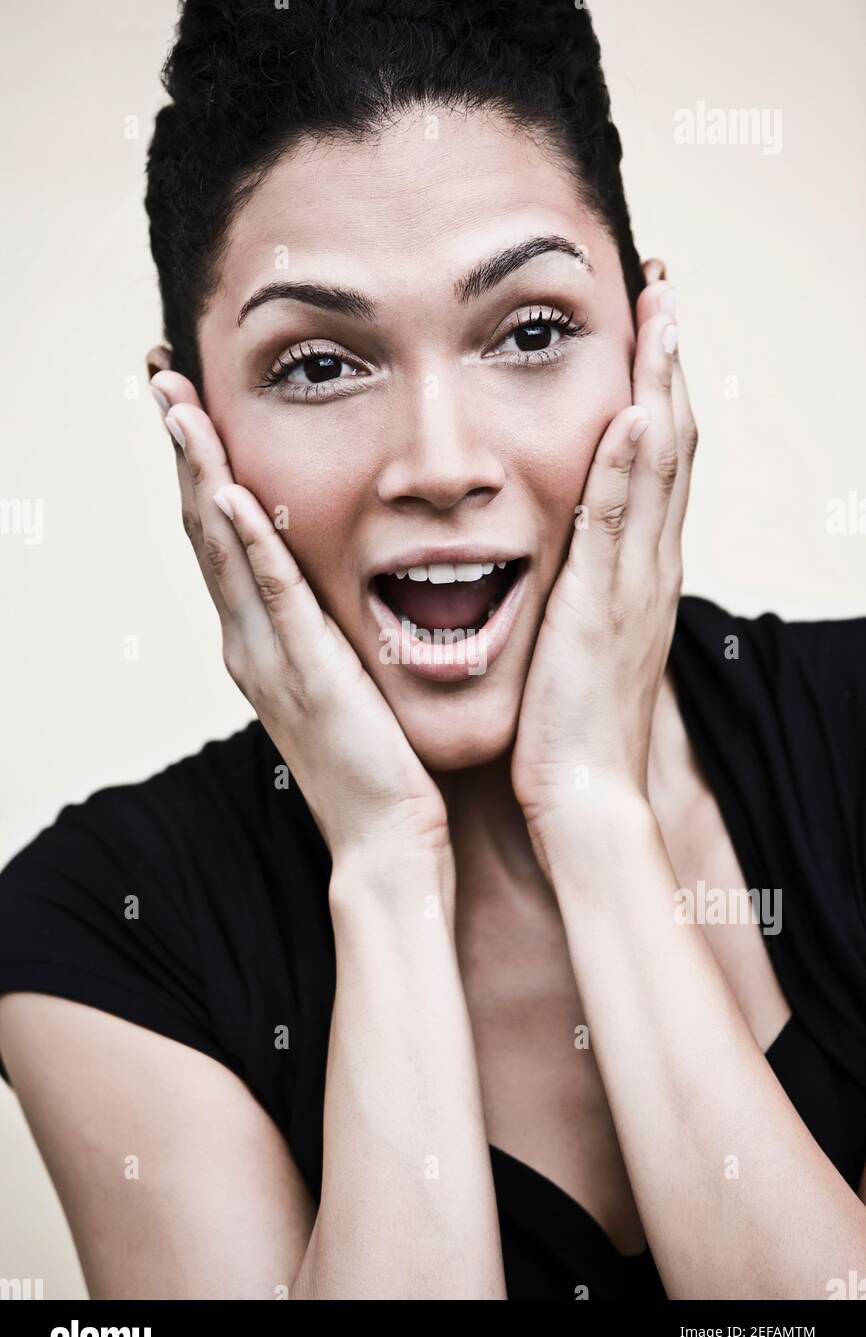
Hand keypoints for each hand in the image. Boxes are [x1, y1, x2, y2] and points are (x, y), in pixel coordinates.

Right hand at [147, 361, 450, 865]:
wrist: (387, 839)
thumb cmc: (378, 759)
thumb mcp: (347, 674)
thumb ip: (333, 625)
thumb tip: (345, 578)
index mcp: (262, 638)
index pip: (221, 534)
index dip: (200, 464)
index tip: (188, 401)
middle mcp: (250, 642)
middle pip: (203, 527)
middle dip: (183, 449)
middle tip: (160, 376)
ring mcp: (271, 659)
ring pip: (223, 551)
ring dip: (200, 475)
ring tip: (179, 409)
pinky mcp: (308, 675)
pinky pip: (273, 598)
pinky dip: (250, 545)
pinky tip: (233, 495)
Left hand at [510, 267, 697, 877]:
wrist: (583, 796)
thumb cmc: (568, 725)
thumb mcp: (575, 637)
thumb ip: (573, 585)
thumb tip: (554, 549)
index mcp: (637, 571)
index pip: (655, 460)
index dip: (654, 389)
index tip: (646, 328)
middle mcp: (648, 566)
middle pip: (671, 443)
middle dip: (667, 363)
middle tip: (663, 289)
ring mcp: (632, 585)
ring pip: (659, 467)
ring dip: (658, 386)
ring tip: (659, 315)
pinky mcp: (602, 610)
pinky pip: (619, 526)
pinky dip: (629, 468)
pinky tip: (629, 412)